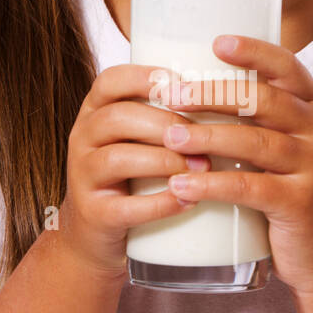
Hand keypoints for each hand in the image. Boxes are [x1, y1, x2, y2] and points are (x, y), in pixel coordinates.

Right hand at [59, 61, 211, 280]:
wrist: (98, 235)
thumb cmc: (131, 177)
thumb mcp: (139, 139)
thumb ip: (167, 115)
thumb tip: (231, 93)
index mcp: (95, 111)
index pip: (111, 81)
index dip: (145, 77)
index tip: (181, 83)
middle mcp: (82, 138)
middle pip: (118, 117)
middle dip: (166, 124)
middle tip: (205, 137)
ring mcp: (83, 177)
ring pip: (117, 158)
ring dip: (165, 160)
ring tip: (201, 168)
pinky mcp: (93, 214)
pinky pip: (125, 206)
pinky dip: (160, 203)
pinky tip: (187, 200)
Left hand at [160, 34, 312, 296]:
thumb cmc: (293, 194)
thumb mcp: (287, 149)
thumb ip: (258, 121)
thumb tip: (193, 88)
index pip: (289, 68)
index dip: (255, 51)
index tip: (217, 41)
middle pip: (264, 101)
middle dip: (213, 94)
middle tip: (171, 93)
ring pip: (255, 142)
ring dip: (207, 136)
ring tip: (170, 136)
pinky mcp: (301, 205)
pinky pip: (251, 188)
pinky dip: (212, 184)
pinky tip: (182, 183)